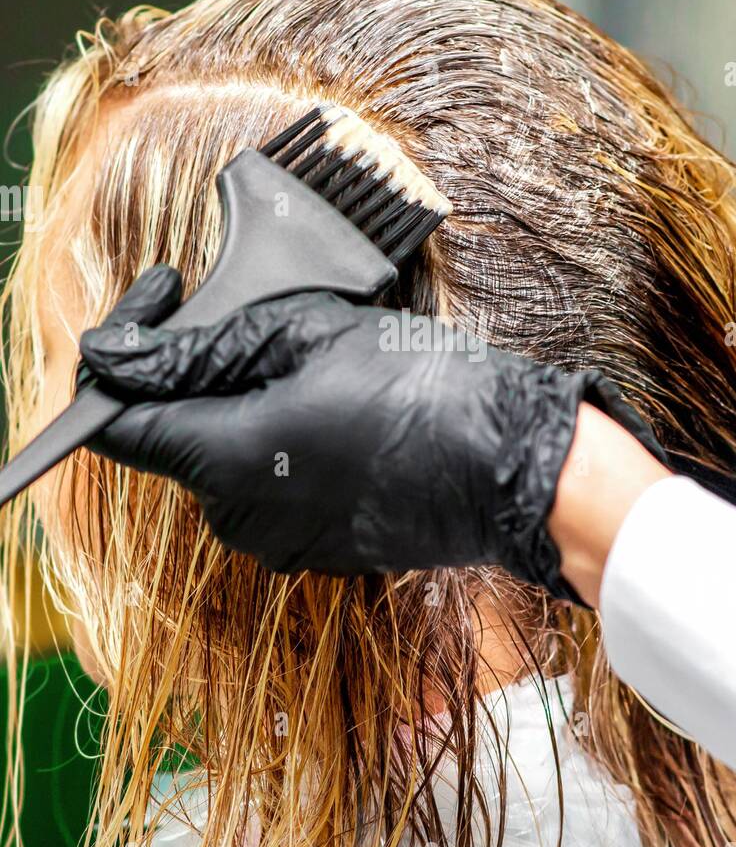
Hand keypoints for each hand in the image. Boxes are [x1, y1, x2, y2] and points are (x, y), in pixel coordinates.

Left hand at [78, 266, 665, 596]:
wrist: (511, 463)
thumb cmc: (421, 389)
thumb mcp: (302, 335)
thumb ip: (196, 350)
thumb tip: (116, 356)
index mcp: (225, 460)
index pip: (114, 426)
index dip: (118, 358)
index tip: (166, 297)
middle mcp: (238, 516)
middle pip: (172, 436)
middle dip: (194, 372)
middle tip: (258, 314)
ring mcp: (278, 540)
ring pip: (220, 460)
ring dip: (242, 405)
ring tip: (314, 361)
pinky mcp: (314, 548)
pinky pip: (265, 488)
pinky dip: (278, 442)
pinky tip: (336, 407)